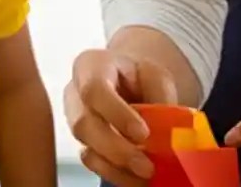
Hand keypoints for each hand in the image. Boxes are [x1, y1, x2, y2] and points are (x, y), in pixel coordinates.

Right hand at [64, 48, 178, 186]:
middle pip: (84, 124)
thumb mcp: (156, 75)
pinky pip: (92, 162)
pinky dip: (115, 174)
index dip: (116, 114)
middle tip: (146, 166)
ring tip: (146, 176)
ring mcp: (75, 119)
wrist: (129, 81)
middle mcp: (74, 93)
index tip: (143, 134)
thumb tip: (166, 133)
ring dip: (117, 166)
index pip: (94, 89)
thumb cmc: (140, 76)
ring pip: (86, 147)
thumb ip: (160, 99)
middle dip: (116, 149)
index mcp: (91, 65)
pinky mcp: (83, 142)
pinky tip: (136, 178)